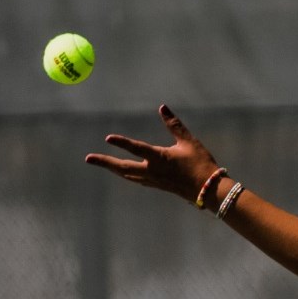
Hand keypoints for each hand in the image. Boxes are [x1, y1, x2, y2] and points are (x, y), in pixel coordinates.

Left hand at [85, 105, 221, 204]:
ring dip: (113, 168)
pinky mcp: (157, 185)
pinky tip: (123, 173)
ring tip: (102, 162)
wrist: (209, 190)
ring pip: (127, 174)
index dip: (122, 143)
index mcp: (160, 158)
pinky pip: (136, 179)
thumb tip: (162, 108)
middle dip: (105, 162)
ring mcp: (153, 180)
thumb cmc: (200, 164)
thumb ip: (174, 125)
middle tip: (88, 158)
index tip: (108, 138)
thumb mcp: (189, 142)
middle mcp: (152, 170)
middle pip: (122, 167)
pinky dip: (125, 174)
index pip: (136, 148)